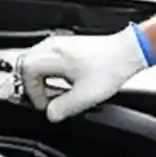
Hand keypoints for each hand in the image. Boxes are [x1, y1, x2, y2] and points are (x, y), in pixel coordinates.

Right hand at [14, 23, 153, 121]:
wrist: (129, 52)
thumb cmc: (111, 68)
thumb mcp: (85, 97)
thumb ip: (62, 108)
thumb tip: (50, 114)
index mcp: (55, 56)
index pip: (26, 71)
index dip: (32, 92)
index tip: (45, 104)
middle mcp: (55, 45)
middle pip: (28, 64)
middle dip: (33, 85)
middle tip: (47, 98)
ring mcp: (61, 42)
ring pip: (37, 60)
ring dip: (41, 78)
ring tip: (56, 91)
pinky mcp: (69, 44)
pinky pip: (48, 57)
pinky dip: (50, 71)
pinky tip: (63, 80)